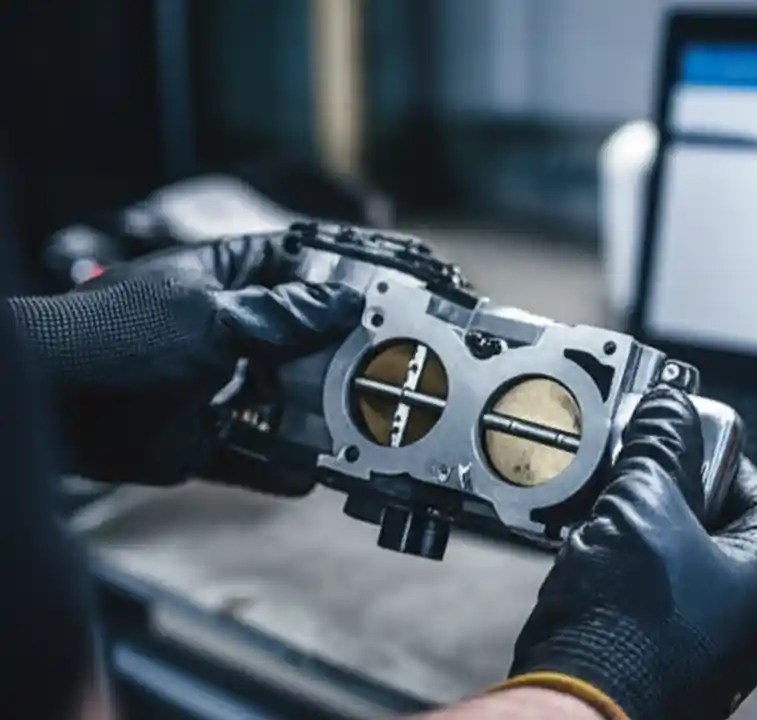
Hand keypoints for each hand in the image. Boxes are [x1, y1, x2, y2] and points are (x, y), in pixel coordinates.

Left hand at [7, 233, 362, 491]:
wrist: (52, 405)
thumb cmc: (116, 337)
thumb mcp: (214, 316)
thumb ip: (285, 314)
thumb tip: (344, 303)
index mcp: (225, 279)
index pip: (298, 262)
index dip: (345, 269)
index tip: (393, 282)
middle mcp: (226, 328)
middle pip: (303, 337)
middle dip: (345, 353)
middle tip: (394, 365)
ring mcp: (216, 384)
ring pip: (285, 400)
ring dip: (320, 416)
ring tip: (365, 426)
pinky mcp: (204, 437)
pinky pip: (257, 455)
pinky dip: (282, 468)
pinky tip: (315, 473)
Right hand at [505, 387, 756, 719]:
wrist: (573, 709)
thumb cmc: (626, 624)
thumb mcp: (644, 504)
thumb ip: (661, 448)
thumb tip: (669, 409)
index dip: (731, 464)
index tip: (693, 442)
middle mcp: (741, 626)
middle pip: (717, 537)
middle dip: (672, 499)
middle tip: (637, 474)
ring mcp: (700, 655)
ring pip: (675, 574)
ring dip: (637, 538)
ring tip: (600, 512)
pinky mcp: (655, 671)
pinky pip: (645, 610)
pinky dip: (618, 578)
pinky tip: (583, 559)